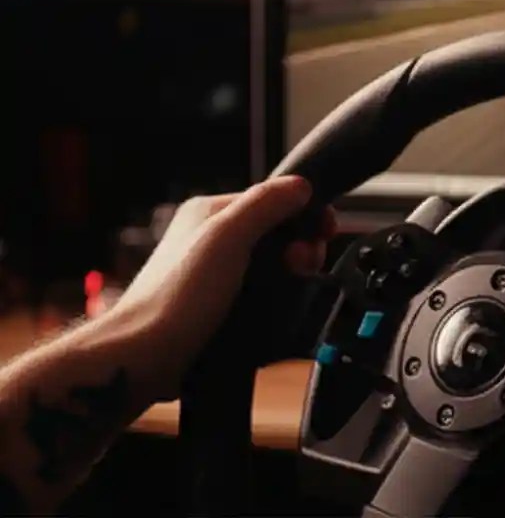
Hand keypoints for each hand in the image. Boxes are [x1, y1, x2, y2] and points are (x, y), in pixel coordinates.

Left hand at [111, 175, 334, 400]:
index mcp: (211, 211)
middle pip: (277, 231)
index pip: (274, 199)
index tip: (323, 234)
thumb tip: (301, 185)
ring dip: (291, 274)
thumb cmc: (178, 295)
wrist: (144, 355)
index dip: (303, 215)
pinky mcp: (219, 302)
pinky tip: (276, 305)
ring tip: (292, 288)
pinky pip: (261, 290)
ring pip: (272, 263)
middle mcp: (213, 237)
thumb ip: (265, 204)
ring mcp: (215, 271)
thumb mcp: (227, 237)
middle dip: (299, 247)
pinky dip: (276, 295)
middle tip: (302, 267)